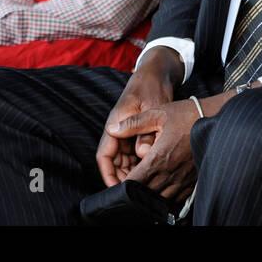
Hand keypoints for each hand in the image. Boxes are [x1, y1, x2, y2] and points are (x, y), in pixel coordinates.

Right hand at [95, 62, 175, 187]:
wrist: (157, 72)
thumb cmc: (151, 86)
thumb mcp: (151, 107)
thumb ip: (146, 131)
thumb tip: (143, 154)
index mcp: (115, 124)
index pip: (104, 155)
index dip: (108, 174)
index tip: (116, 188)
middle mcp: (118, 129)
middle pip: (115, 160)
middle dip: (122, 175)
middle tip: (136, 189)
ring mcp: (127, 130)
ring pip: (125, 158)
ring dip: (133, 169)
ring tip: (145, 182)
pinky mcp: (137, 130)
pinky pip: (135, 151)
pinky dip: (140, 160)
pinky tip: (151, 168)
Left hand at [118, 100, 200, 201]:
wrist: (217, 118)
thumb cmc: (189, 115)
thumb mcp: (159, 113)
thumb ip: (133, 123)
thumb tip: (112, 129)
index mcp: (158, 158)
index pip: (134, 182)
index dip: (124, 184)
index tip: (120, 180)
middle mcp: (169, 173)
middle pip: (145, 193)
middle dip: (136, 192)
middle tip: (130, 186)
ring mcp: (182, 179)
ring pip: (160, 198)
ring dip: (151, 195)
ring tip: (145, 188)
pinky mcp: (193, 181)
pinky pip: (176, 198)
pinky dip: (167, 196)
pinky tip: (163, 188)